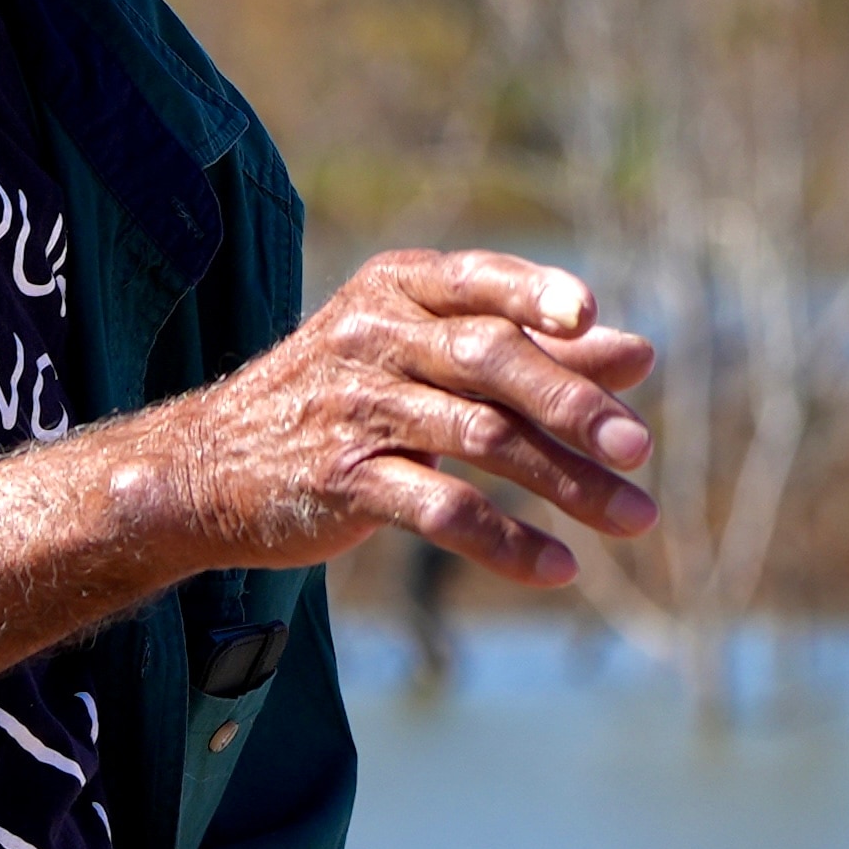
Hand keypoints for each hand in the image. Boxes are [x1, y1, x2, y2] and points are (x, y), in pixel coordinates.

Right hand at [108, 250, 657, 588]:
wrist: (208, 468)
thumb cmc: (344, 400)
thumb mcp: (426, 359)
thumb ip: (532, 351)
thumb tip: (639, 352)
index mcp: (398, 290)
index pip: (477, 280)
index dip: (534, 292)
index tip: (589, 313)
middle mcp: (374, 337)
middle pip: (490, 361)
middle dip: (573, 406)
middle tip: (639, 449)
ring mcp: (355, 409)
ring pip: (480, 439)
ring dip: (566, 484)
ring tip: (635, 517)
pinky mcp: (342, 481)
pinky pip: (441, 510)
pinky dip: (508, 542)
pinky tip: (559, 568)